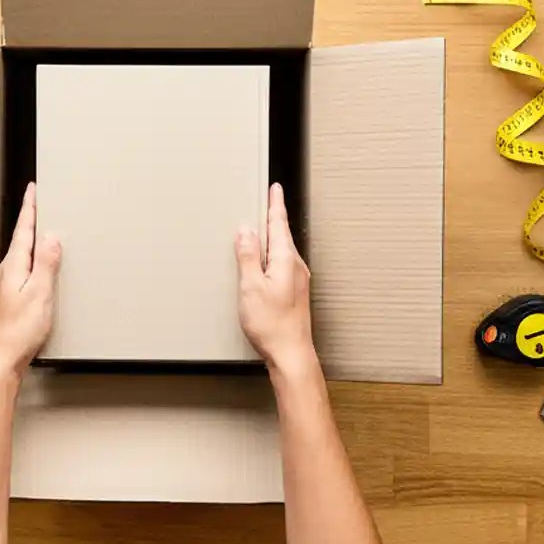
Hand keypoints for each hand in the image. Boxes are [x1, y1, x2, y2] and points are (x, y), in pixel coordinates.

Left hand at [0, 183, 61, 379]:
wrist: (1, 359)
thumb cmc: (19, 331)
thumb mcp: (40, 292)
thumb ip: (46, 263)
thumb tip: (51, 237)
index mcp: (13, 266)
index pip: (23, 230)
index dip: (29, 209)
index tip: (32, 190)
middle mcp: (6, 272)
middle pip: (22, 240)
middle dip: (31, 221)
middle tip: (40, 204)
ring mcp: (6, 286)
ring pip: (22, 256)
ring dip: (33, 242)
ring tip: (43, 231)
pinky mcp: (10, 299)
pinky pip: (23, 271)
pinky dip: (33, 262)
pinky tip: (39, 269)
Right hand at [235, 183, 315, 372]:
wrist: (291, 354)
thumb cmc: (272, 325)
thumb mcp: (251, 287)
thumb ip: (248, 256)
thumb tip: (246, 231)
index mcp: (285, 261)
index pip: (279, 224)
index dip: (275, 205)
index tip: (274, 189)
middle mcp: (296, 267)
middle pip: (283, 235)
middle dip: (275, 216)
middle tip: (269, 201)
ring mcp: (298, 280)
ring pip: (284, 249)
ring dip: (274, 235)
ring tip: (265, 226)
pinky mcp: (295, 292)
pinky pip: (284, 263)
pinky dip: (274, 253)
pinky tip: (267, 260)